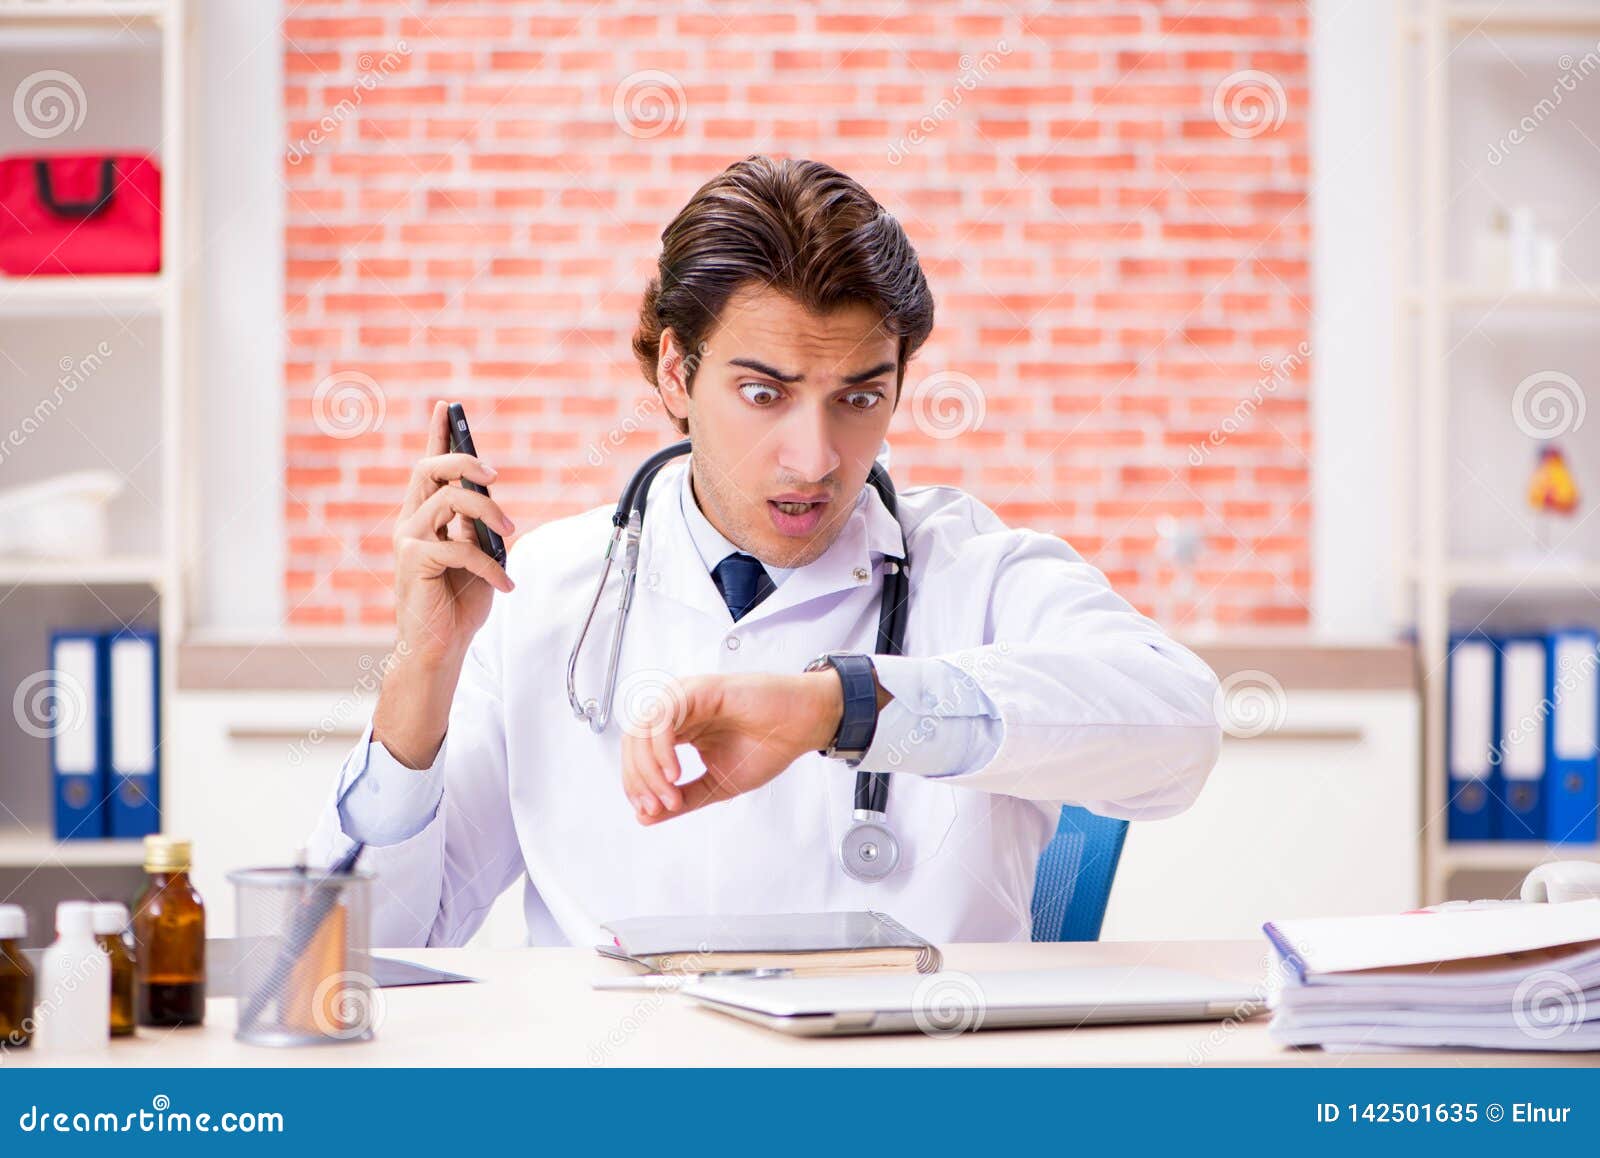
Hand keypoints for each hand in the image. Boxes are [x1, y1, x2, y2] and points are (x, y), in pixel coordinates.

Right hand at [373, 401, 515, 768]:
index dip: (436, 434)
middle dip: (465, 461)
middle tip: (495, 476)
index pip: (428, 466)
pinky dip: (490, 565)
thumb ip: (478, 527)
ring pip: (448, 499)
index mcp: (425, 516)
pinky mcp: (414, 562)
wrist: (440, 648)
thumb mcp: (477, 557)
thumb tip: (491, 504)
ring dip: (488, 512)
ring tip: (510, 534)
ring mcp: (409, 540)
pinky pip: (458, 548)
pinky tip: (505, 586)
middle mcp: (411, 521)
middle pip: (430, 468)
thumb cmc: (458, 604)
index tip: (447, 405)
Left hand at [619, 671, 843, 823]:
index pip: (638, 754)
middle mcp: (676, 710)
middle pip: (632, 743)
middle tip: (656, 806)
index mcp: (679, 727)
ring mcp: (684, 697)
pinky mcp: (696, 690)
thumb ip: (683, 798)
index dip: (636, 785)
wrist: (801, 726)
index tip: (651, 811)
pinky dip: (660, 748)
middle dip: (638, 780)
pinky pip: (663, 717)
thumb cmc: (768, 745)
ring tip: (670, 794)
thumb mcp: (717, 783)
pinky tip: (674, 772)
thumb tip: (645, 817)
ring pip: (642, 730)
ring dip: (648, 769)